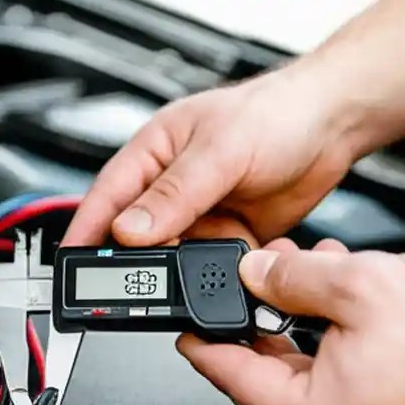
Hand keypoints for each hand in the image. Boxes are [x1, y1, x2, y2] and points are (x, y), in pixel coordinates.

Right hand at [63, 69, 359, 248]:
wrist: (335, 126)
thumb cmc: (276, 114)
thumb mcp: (220, 150)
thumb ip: (175, 194)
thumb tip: (129, 231)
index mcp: (153, 155)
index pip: (106, 199)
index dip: (84, 235)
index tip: (70, 267)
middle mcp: (170, 189)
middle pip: (135, 239)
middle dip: (136, 265)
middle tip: (132, 290)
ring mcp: (199, 217)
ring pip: (173, 260)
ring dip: (184, 273)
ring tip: (198, 274)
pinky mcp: (227, 239)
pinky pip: (210, 270)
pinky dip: (218, 277)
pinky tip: (230, 272)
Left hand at [177, 239, 404, 404]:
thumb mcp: (359, 283)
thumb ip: (292, 279)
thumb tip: (258, 275)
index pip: (235, 382)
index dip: (206, 348)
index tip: (187, 333)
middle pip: (276, 387)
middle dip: (268, 330)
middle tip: (260, 290)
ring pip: (322, 388)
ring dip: (312, 337)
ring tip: (321, 286)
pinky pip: (360, 398)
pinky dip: (348, 359)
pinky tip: (362, 319)